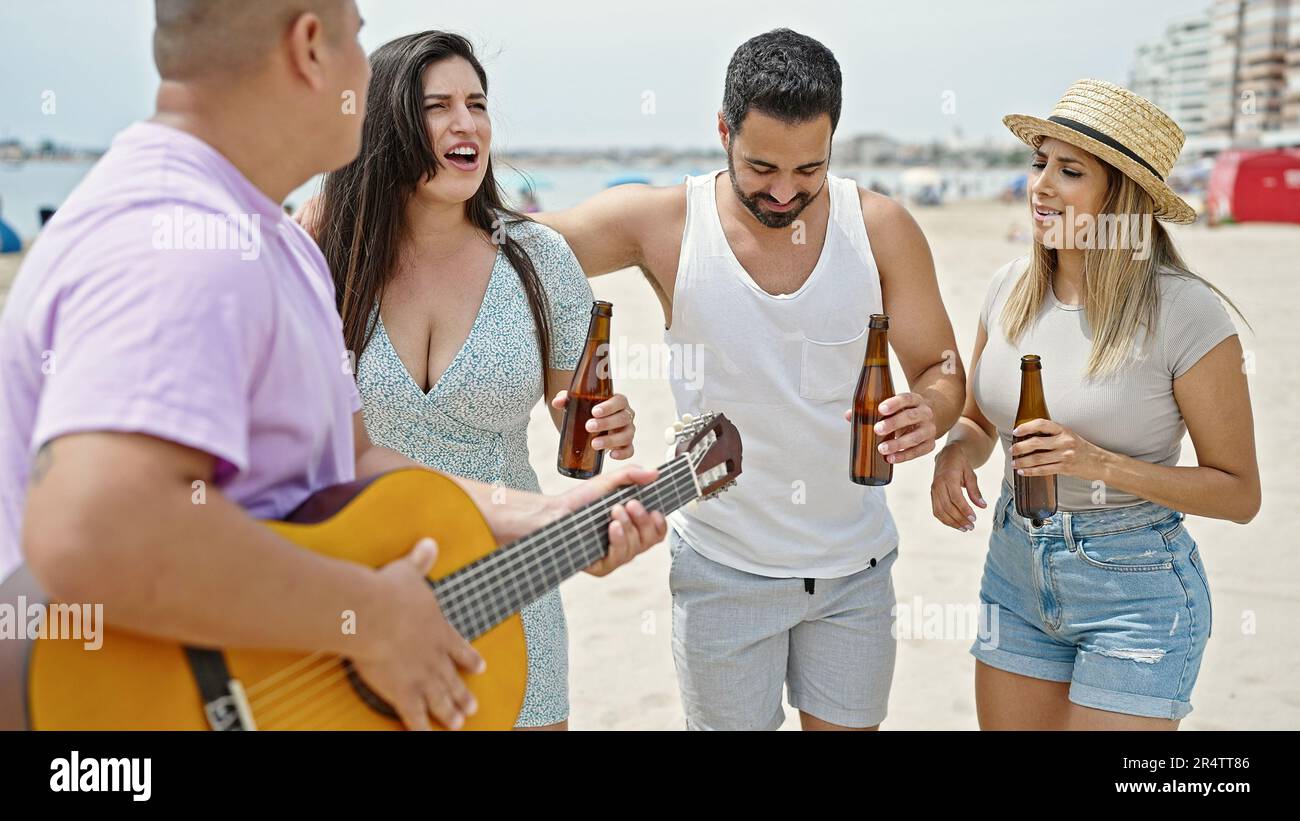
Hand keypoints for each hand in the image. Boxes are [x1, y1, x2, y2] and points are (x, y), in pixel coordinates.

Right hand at [351, 538, 485, 730]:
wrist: (374, 615)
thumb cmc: (389, 592)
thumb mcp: (409, 571)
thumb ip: (421, 561)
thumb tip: (429, 542)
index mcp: (439, 630)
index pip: (459, 648)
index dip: (469, 659)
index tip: (480, 668)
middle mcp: (435, 656)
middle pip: (453, 680)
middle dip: (463, 695)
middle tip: (473, 708)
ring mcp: (421, 676)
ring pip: (441, 700)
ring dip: (450, 713)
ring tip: (459, 723)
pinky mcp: (403, 691)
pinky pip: (414, 716)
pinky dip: (421, 728)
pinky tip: (426, 735)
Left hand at [551, 391, 636, 458]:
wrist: (589, 428)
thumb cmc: (586, 413)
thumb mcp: (576, 404)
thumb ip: (567, 399)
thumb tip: (557, 402)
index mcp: (617, 402)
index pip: (619, 401)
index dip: (609, 406)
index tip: (594, 412)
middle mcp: (626, 415)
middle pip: (623, 418)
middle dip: (606, 423)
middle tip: (588, 427)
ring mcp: (628, 431)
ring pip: (626, 435)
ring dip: (611, 440)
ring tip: (594, 444)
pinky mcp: (626, 445)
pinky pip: (630, 450)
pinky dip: (622, 453)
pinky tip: (611, 455)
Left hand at [553, 465, 667, 575]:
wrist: (556, 511)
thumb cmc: (581, 500)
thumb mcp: (608, 481)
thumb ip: (632, 475)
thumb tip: (654, 473)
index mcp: (633, 525)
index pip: (657, 531)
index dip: (660, 523)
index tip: (654, 510)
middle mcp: (627, 542)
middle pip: (650, 540)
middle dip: (643, 520)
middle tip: (631, 503)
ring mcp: (615, 555)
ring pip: (635, 548)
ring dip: (629, 527)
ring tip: (616, 510)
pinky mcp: (602, 566)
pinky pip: (618, 558)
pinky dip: (619, 541)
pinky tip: (613, 528)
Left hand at [841, 392, 936, 464]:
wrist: (927, 418)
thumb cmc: (903, 412)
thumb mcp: (893, 406)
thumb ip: (871, 410)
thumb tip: (849, 416)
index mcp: (915, 400)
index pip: (906, 398)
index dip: (894, 403)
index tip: (880, 409)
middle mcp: (925, 413)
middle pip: (911, 416)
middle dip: (894, 424)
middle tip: (877, 429)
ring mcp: (929, 429)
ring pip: (916, 436)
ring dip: (898, 444)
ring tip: (881, 449)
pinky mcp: (930, 444)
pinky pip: (919, 451)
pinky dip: (904, 456)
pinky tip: (891, 458)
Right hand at [930, 444, 986, 531]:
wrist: (946, 456)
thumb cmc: (961, 464)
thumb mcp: (971, 474)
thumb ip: (975, 490)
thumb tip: (983, 506)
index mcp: (948, 477)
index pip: (956, 498)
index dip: (964, 510)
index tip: (974, 519)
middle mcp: (938, 485)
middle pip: (947, 507)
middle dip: (959, 519)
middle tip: (971, 527)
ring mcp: (933, 490)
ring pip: (940, 511)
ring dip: (952, 522)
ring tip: (964, 529)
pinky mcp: (932, 495)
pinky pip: (937, 510)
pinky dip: (945, 520)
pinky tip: (955, 524)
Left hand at [1010, 419, 1108, 480]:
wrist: (1100, 462)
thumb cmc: (1082, 448)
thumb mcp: (1069, 436)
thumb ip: (1052, 435)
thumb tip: (1029, 437)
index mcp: (1064, 430)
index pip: (1042, 424)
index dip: (1026, 427)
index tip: (1016, 431)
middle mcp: (1064, 441)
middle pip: (1036, 443)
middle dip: (1020, 447)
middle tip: (1012, 450)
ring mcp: (1065, 455)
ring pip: (1037, 459)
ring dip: (1022, 461)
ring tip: (1014, 463)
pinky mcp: (1065, 468)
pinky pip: (1043, 470)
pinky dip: (1030, 471)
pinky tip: (1023, 471)